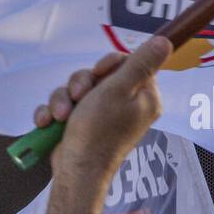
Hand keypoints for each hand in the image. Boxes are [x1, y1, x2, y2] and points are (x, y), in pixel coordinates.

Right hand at [33, 35, 169, 180]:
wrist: (75, 172)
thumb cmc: (98, 131)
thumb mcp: (118, 90)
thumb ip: (140, 64)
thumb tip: (165, 42)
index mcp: (143, 98)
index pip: (130, 64)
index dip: (109, 64)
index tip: (99, 73)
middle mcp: (126, 106)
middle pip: (100, 75)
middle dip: (80, 84)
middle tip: (78, 97)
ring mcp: (103, 117)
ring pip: (78, 90)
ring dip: (63, 100)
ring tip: (61, 117)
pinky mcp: (83, 125)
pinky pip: (66, 107)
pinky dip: (55, 113)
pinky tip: (48, 122)